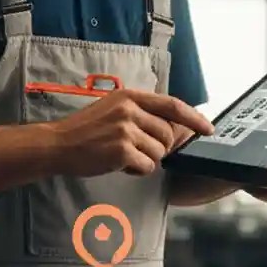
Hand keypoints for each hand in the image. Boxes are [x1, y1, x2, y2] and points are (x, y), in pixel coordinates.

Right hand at [45, 89, 214, 176]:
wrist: (58, 144)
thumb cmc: (86, 130)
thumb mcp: (114, 110)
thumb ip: (142, 115)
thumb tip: (176, 129)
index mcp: (130, 96)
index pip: (172, 105)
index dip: (194, 118)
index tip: (208, 129)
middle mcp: (130, 110)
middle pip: (168, 135)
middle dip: (159, 148)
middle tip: (136, 149)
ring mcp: (126, 129)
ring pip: (159, 153)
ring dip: (145, 160)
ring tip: (121, 155)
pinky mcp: (121, 150)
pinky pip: (147, 166)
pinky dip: (135, 170)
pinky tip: (117, 163)